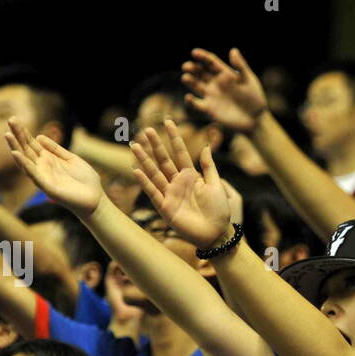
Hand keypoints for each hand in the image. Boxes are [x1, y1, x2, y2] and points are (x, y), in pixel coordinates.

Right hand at [5, 117, 103, 215]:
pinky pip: (34, 174)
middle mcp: (42, 167)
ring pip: (26, 160)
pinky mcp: (47, 187)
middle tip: (9, 120)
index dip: (23, 132)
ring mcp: (43, 177)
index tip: (14, 119)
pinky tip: (16, 154)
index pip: (31, 143)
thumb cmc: (84, 179)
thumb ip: (55, 149)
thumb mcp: (70, 158)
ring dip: (15, 147)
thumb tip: (39, 136)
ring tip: (7, 134)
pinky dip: (25, 164)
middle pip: (26, 149)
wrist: (95, 198)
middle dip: (17, 135)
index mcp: (48, 159)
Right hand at [130, 120, 233, 248]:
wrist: (217, 234)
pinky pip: (153, 193)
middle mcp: (178, 183)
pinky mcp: (165, 208)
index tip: (168, 121)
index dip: (174, 138)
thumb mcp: (216, 185)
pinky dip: (145, 182)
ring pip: (155, 173)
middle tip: (146, 130)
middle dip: (156, 145)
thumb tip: (206, 146)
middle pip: (164, 160)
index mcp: (191, 176)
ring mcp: (170, 195)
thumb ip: (209, 167)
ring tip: (134, 146)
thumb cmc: (219, 211)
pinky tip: (136, 170)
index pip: (180, 153)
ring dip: (145, 160)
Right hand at [181, 48, 266, 134]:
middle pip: (200, 72)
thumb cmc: (255, 98)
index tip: (194, 52)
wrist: (256, 120)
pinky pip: (197, 104)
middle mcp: (215, 83)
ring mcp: (211, 96)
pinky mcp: (209, 109)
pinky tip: (189, 97)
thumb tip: (233, 50)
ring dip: (189, 81)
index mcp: (224, 73)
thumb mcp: (249, 80)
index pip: (210, 62)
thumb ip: (240, 66)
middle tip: (186, 66)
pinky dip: (191, 102)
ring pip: (196, 85)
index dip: (202, 56)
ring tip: (185, 77)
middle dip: (192, 68)